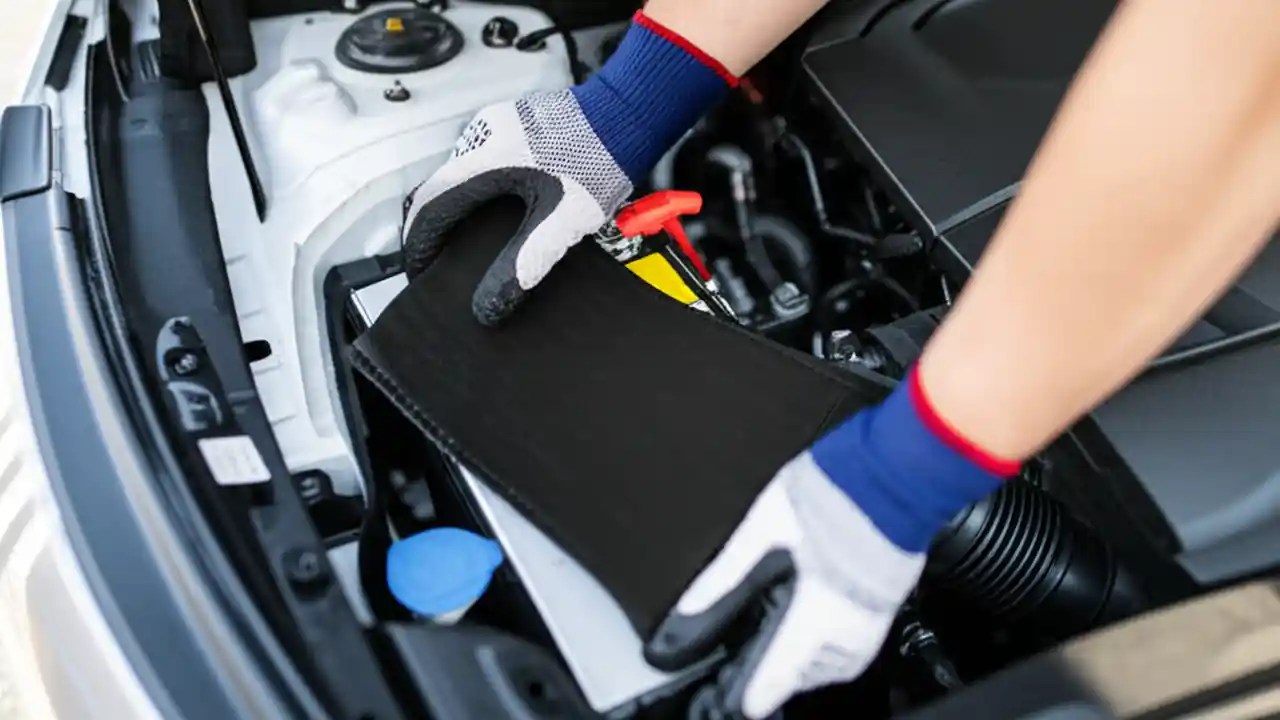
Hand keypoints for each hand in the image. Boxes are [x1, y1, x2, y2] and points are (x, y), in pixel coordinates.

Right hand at [401, 91, 633, 325]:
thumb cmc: (601, 158)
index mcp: (483, 160)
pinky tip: (499, 210)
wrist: (627, 115)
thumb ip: (526, 261)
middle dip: (435, 229)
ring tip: (467, 242)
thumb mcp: (563, 221)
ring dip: (458, 208)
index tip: (420, 269)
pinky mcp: (511, 123)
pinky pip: (480, 160)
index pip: (429, 207)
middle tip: (440, 262)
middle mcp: (482, 137)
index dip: (419, 245)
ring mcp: (495, 126)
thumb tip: (493, 302)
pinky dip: (478, 189)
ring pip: (459, 175)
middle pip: (439, 190)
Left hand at [646, 370, 1016, 716]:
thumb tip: (690, 608)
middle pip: (806, 676)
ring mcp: (874, 619)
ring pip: (833, 667)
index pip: (777, 675)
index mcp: (817, 611)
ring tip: (775, 651)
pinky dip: (830, 649)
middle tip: (747, 669)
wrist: (896, 468)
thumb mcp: (763, 527)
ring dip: (804, 664)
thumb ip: (725, 574)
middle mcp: (849, 627)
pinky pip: (855, 648)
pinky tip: (812, 629)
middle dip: (776, 675)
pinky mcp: (888, 606)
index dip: (750, 691)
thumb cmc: (836, 488)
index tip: (736, 702)